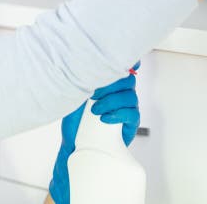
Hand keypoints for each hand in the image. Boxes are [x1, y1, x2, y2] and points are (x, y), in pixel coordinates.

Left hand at [48, 63, 140, 203]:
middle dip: (111, 85)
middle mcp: (121, 93)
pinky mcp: (131, 123)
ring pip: (130, 97)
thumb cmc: (74, 119)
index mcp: (110, 84)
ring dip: (111, 102)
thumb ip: (84, 80)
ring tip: (95, 111)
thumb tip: (89, 65)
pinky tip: (104, 119)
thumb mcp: (75, 96)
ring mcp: (127, 108)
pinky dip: (117, 114)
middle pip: (128, 80)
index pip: (124, 68)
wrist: (74, 144)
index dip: (128, 62)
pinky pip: (132, 114)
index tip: (121, 61)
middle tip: (94, 94)